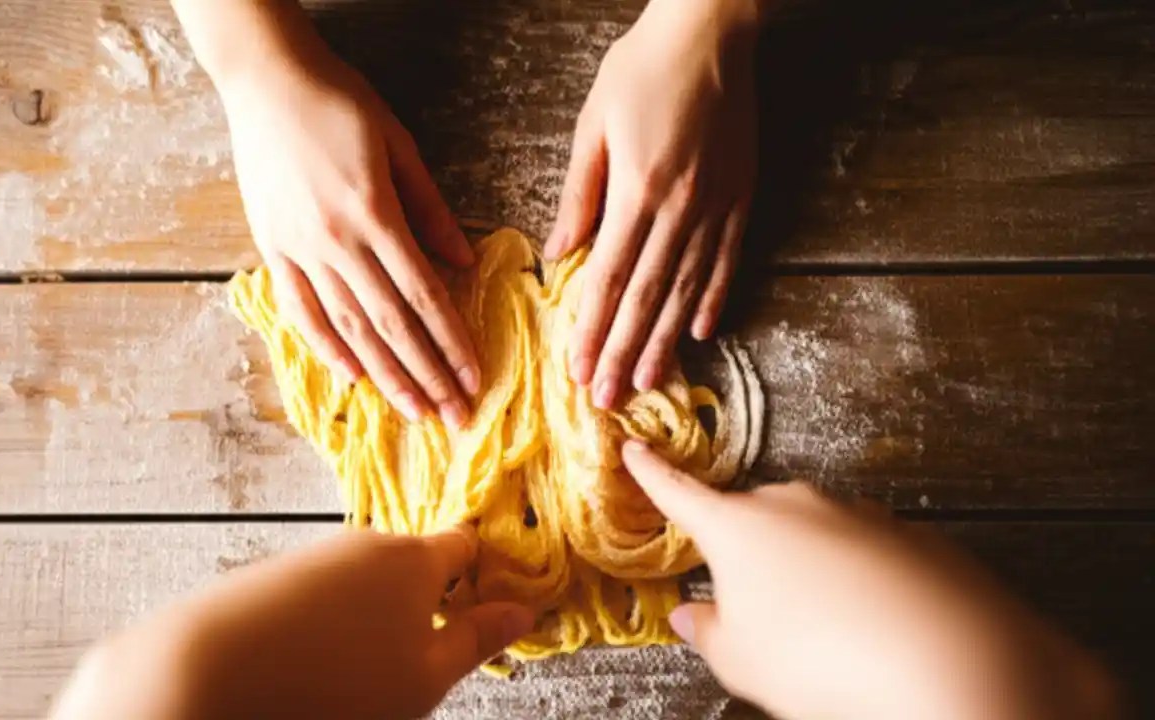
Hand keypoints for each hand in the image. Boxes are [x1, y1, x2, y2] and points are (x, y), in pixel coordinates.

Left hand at [51, 526, 534, 719]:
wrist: (204, 675)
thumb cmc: (332, 685)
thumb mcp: (423, 678)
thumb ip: (475, 640)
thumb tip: (522, 613)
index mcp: (414, 559)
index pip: (463, 545)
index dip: (478, 574)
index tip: (483, 608)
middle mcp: (364, 543)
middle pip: (410, 566)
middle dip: (417, 608)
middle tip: (411, 666)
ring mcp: (312, 557)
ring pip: (359, 586)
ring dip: (367, 624)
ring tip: (350, 682)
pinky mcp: (268, 577)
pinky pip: (315, 598)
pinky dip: (320, 630)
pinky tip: (305, 672)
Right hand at [202, 4, 479, 425]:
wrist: (266, 81)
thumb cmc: (340, 104)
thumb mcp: (400, 147)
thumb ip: (432, 210)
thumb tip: (465, 262)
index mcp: (375, 214)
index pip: (424, 297)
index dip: (452, 343)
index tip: (475, 380)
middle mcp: (337, 241)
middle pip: (391, 325)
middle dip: (428, 376)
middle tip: (455, 417)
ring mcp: (299, 249)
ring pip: (348, 327)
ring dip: (385, 374)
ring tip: (414, 410)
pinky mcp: (271, 248)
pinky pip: (300, 310)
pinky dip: (326, 346)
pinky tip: (351, 376)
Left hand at [546, 0, 758, 407]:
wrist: (711, 30)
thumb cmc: (643, 70)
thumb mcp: (593, 126)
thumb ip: (578, 196)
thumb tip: (560, 255)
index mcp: (637, 192)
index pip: (607, 279)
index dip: (591, 330)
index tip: (579, 370)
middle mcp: (681, 209)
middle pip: (646, 297)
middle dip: (623, 352)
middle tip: (608, 397)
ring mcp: (717, 206)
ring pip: (686, 289)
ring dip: (664, 340)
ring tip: (648, 381)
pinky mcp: (742, 197)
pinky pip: (727, 259)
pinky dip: (713, 298)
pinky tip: (700, 331)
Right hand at [622, 441, 1121, 719]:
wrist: (947, 658)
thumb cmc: (821, 661)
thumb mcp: (741, 661)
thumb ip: (708, 631)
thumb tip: (691, 615)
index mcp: (738, 527)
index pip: (680, 492)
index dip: (651, 473)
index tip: (633, 448)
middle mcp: (794, 505)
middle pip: (753, 520)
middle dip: (750, 556)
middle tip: (760, 616)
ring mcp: (856, 514)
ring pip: (813, 536)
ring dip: (809, 571)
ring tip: (826, 636)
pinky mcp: (909, 533)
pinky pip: (867, 553)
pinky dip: (861, 581)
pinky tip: (873, 628)